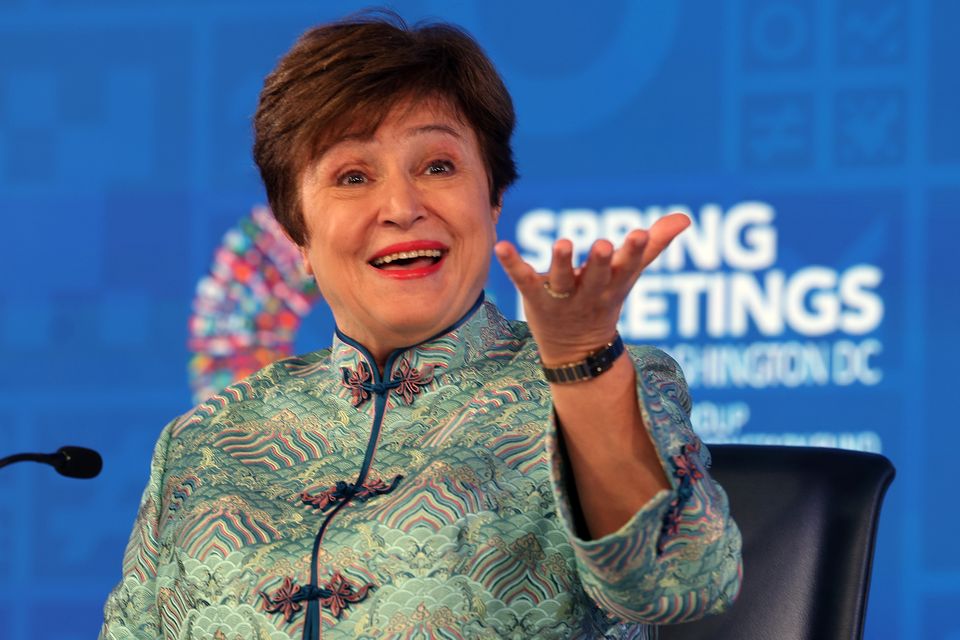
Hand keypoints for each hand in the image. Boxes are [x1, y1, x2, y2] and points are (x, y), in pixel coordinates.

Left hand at [494, 213, 689, 364]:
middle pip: (597, 276)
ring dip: (562, 263)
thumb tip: (685, 218)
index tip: (640, 233)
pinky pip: (524, 279)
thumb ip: (653, 245)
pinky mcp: (535, 298)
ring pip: (562, 280)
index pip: (628, 266)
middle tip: (603, 245)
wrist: (577, 351)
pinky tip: (502, 245)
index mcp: (614, 284)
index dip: (635, 250)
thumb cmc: (604, 299)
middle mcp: (590, 292)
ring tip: (563, 243)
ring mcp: (562, 297)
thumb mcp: (629, 275)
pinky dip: (513, 264)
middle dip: (601, 262)